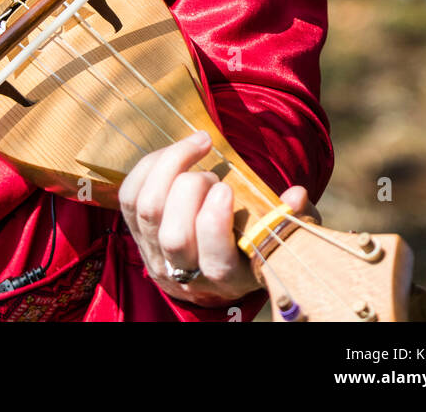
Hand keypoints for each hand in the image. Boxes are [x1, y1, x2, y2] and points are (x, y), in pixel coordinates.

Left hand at [118, 131, 317, 308]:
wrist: (209, 269)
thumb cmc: (249, 245)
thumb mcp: (276, 237)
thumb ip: (289, 218)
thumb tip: (295, 195)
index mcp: (225, 278)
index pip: (214, 261)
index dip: (215, 221)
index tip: (227, 188)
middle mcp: (184, 272)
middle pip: (175, 234)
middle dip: (192, 189)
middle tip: (213, 174)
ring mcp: (153, 253)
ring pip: (147, 209)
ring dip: (171, 167)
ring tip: (197, 147)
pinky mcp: (134, 232)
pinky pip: (130, 194)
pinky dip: (150, 165)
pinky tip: (175, 151)